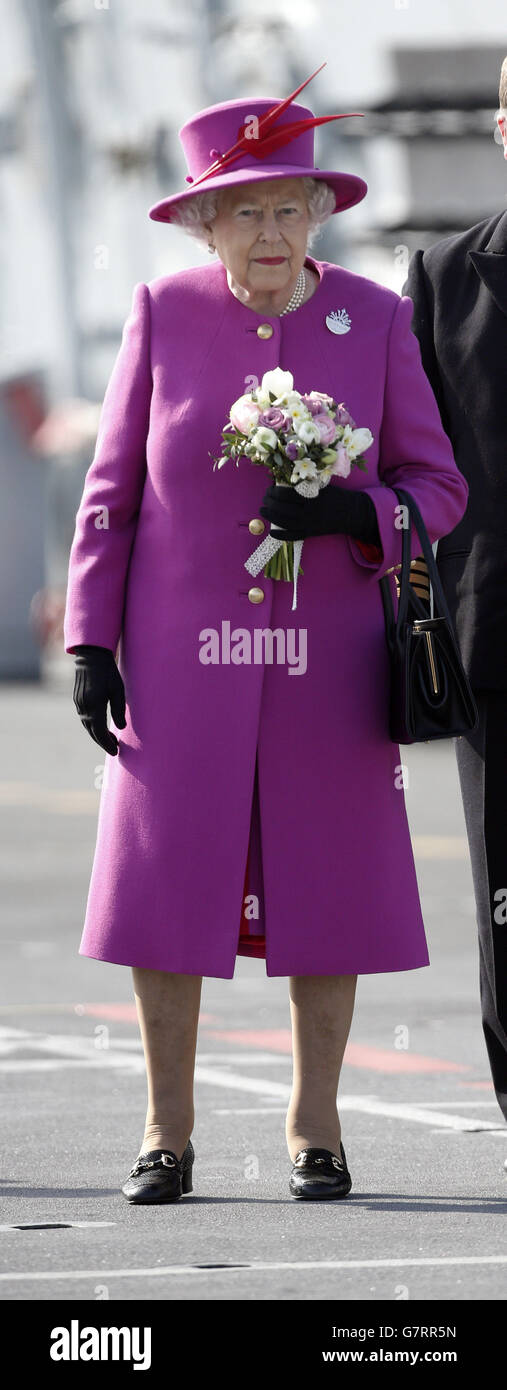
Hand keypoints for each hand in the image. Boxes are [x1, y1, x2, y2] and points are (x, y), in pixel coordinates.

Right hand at [72, 645, 125, 754]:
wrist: (91, 656)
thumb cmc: (108, 671)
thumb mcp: (118, 689)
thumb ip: (118, 709)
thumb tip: (120, 728)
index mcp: (94, 704)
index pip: (99, 731)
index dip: (107, 743)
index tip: (115, 751)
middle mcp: (84, 706)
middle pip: (92, 731)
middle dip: (103, 742)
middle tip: (115, 749)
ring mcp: (79, 703)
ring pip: (87, 725)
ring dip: (97, 735)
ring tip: (110, 739)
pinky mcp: (78, 699)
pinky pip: (85, 718)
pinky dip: (92, 726)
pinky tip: (101, 727)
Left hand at [259, 481, 379, 542]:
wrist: (351, 513)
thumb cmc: (336, 496)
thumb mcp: (321, 487)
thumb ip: (304, 487)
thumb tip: (283, 484)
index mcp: (311, 498)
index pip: (286, 495)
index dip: (275, 492)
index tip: (270, 489)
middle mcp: (309, 512)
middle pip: (282, 508)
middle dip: (270, 503)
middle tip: (264, 499)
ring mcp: (309, 524)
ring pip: (284, 522)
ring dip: (271, 516)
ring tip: (263, 510)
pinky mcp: (310, 534)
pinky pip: (293, 536)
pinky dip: (281, 535)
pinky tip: (272, 532)